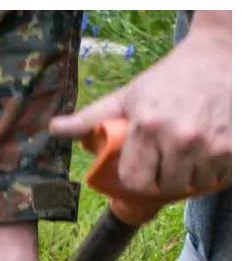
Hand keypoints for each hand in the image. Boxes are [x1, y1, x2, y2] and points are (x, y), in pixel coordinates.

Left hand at [50, 12, 230, 196]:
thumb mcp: (127, 96)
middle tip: (163, 163)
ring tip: (184, 157)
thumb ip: (91, 118)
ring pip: (191, 185)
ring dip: (186, 178)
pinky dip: (211, 173)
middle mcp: (179, 138)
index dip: (135, 180)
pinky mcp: (233, 148)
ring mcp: (209, 144)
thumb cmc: (168, 79)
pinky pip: (216, 178)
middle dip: (160, 180)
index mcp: (147, 128)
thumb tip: (53, 128)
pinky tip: (205, 155)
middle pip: (163, 187)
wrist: (221, 57)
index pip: (135, 181)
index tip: (140, 171)